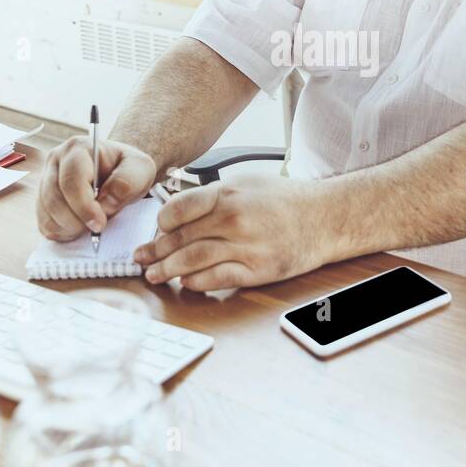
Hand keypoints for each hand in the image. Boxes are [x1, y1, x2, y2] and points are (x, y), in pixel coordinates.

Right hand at [36, 137, 156, 241]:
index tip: (99, 224)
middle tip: (97, 229)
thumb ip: (126, 183)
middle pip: (53, 198)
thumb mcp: (140, 169)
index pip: (71, 180)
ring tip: (91, 226)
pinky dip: (62, 232)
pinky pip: (44, 223)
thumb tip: (104, 203)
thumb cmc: (128, 169)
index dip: (83, 206)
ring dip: (69, 227)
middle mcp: (55, 160)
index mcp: (78, 148)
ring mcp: (45, 180)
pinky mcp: (42, 199)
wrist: (120, 173)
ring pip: (46, 213)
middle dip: (76, 220)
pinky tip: (80, 227)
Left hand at [133, 173, 336, 290]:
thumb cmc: (284, 200)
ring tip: (153, 274)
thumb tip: (177, 211)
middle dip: (156, 251)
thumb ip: (211, 196)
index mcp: (227, 194)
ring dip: (168, 270)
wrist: (323, 218)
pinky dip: (196, 283)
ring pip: (193, 261)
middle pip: (181, 239)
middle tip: (142, 258)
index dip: (160, 223)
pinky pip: (217, 279)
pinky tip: (185, 283)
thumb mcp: (246, 183)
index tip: (156, 230)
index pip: (177, 210)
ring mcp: (245, 247)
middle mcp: (233, 220)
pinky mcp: (256, 270)